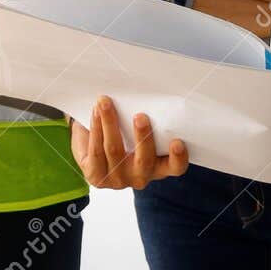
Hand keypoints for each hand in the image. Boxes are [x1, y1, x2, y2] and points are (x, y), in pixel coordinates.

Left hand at [70, 96, 188, 188]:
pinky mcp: (97, 178)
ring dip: (110, 123)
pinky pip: (96, 151)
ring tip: (106, 103)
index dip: (178, 157)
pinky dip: (96, 128)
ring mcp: (118, 180)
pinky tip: (96, 112)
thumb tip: (143, 89)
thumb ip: (144, 117)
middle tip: (140, 116)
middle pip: (144, 159)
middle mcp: (141, 177)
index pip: (175, 167)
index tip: (178, 142)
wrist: (92, 153)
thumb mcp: (137, 130)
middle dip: (143, 137)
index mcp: (159, 167)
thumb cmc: (123, 136)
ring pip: (115, 150)